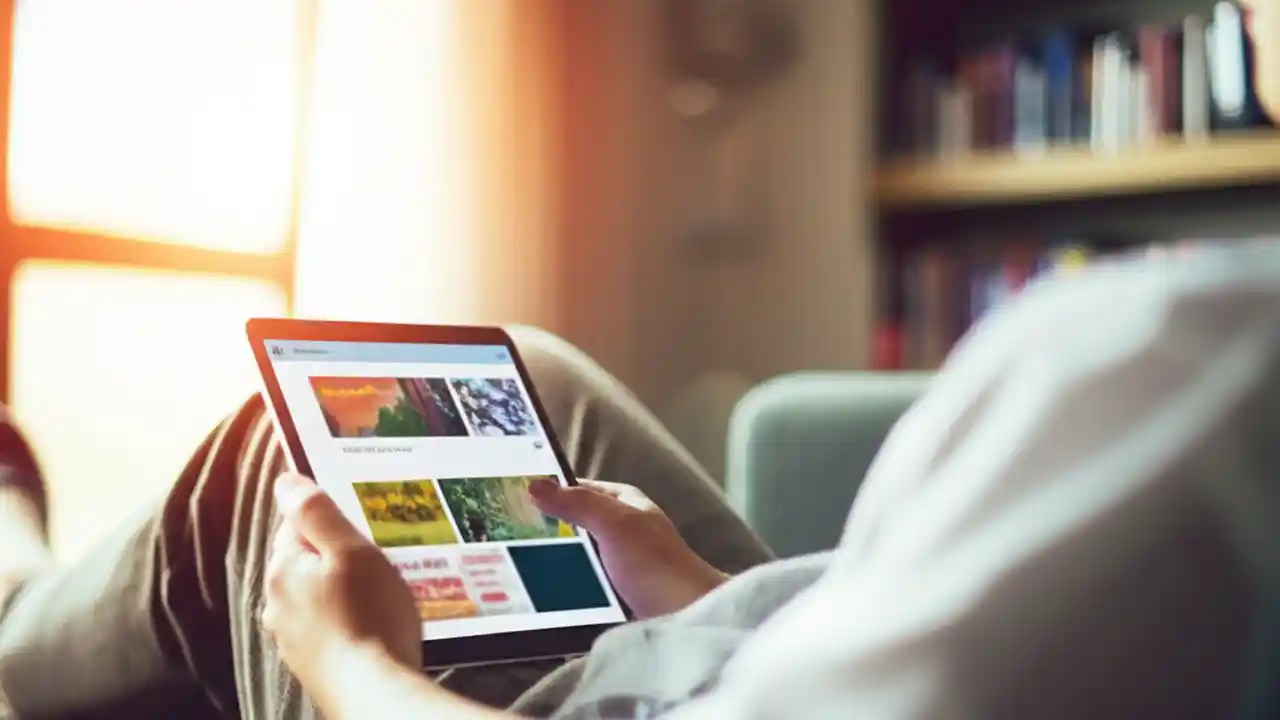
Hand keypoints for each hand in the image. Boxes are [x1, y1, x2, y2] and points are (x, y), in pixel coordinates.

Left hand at [262, 473, 420, 705]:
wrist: (375, 693)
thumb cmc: (370, 616)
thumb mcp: (351, 551)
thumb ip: (316, 512)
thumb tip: (285, 479)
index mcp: (283, 568)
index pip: (294, 524)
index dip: (327, 517)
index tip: (360, 521)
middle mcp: (277, 602)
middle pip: (303, 561)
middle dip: (334, 555)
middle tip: (376, 556)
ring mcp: (291, 638)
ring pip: (314, 596)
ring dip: (340, 590)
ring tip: (379, 592)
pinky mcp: (310, 665)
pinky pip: (325, 628)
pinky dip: (344, 621)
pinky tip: (370, 627)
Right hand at [530, 478, 725, 618]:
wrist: (685, 615)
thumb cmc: (656, 564)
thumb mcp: (615, 523)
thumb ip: (578, 503)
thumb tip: (536, 485)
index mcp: (626, 502)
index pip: (580, 488)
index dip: (552, 490)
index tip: (515, 497)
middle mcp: (624, 528)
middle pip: (576, 522)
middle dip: (547, 527)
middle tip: (508, 533)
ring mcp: (621, 561)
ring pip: (577, 554)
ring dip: (554, 559)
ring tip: (517, 563)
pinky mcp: (617, 592)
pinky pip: (583, 583)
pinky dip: (565, 584)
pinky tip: (544, 591)